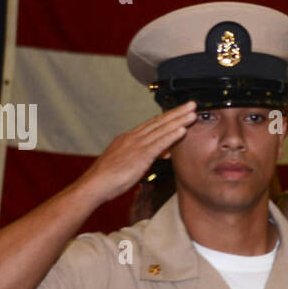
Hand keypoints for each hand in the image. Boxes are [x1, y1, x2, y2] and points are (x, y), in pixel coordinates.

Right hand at [78, 102, 195, 202]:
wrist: (95, 184)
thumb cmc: (109, 178)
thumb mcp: (130, 163)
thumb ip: (148, 155)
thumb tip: (165, 151)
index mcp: (129, 138)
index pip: (152, 124)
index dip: (168, 116)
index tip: (180, 110)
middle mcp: (134, 137)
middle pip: (159, 122)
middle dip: (177, 113)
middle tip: (191, 104)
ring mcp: (137, 145)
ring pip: (162, 129)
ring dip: (179, 120)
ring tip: (192, 113)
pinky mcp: (141, 155)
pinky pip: (159, 143)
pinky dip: (172, 135)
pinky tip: (183, 129)